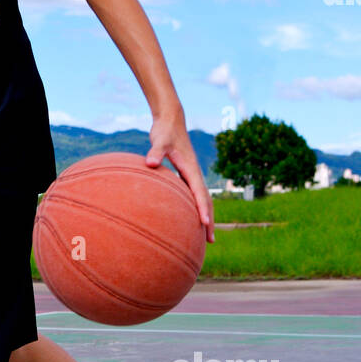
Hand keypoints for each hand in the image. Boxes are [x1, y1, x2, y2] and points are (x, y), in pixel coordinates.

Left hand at [145, 111, 214, 243]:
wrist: (170, 120)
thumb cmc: (164, 131)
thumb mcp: (159, 140)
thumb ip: (155, 152)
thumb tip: (150, 163)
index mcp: (191, 169)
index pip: (199, 193)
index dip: (202, 210)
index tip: (204, 225)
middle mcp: (194, 173)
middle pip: (206, 201)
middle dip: (209, 221)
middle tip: (210, 241)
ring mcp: (191, 174)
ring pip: (202, 199)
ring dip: (205, 216)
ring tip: (206, 236)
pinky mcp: (185, 173)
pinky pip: (193, 195)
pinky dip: (195, 207)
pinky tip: (189, 218)